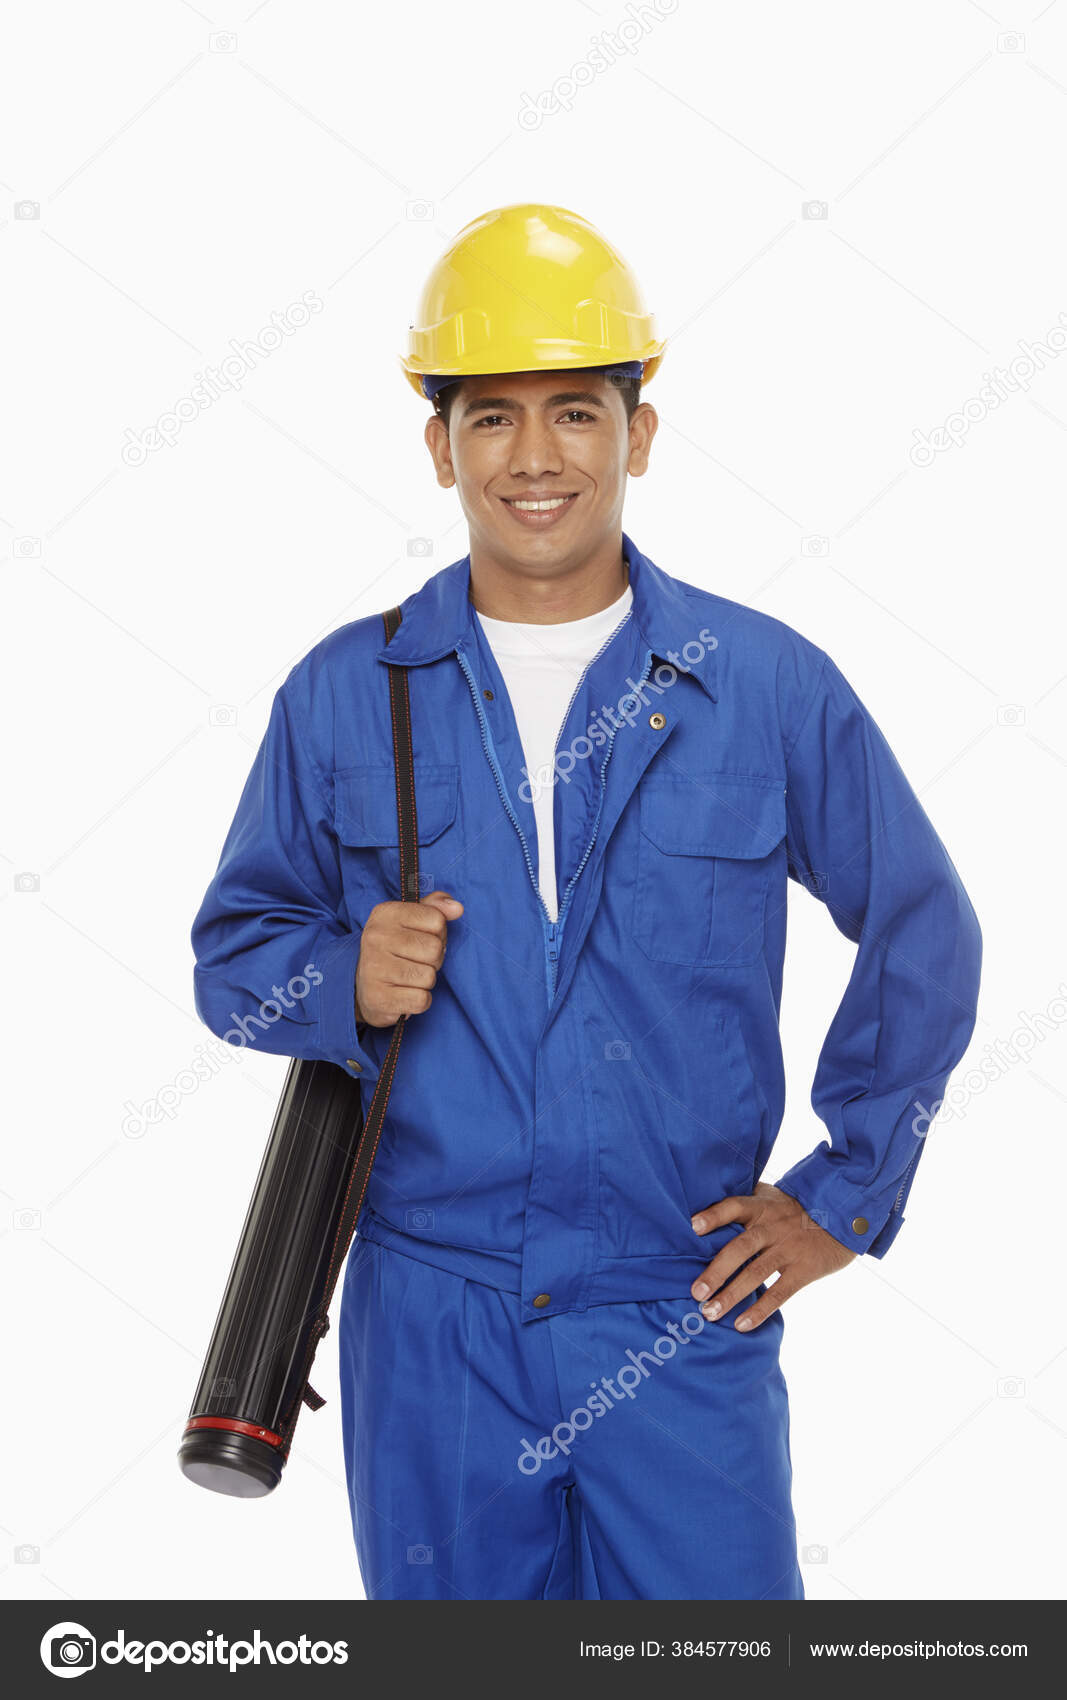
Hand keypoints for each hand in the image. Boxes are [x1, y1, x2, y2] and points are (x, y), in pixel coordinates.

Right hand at [354, 890, 462, 1026]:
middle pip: (434, 949)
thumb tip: (457, 908)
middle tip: (416, 961)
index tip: (423, 939)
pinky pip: (422, 1000)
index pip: (437, 920)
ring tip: (409, 977)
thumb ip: (436, 908)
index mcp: (385, 913)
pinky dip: (420, 1000)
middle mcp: (375, 937)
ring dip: (426, 981)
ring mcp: (373, 968)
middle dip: (434, 959)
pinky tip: (405, 993)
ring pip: (429, 976)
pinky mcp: (378, 997)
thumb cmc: (395, 948)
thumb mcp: (411, 920)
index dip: (439, 934)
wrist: (363, 985)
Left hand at [689, 1183, 855, 1330]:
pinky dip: (760, 1310)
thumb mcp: (771, 1196)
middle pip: (741, 1247)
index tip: (693, 1227)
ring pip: (756, 1273)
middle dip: (717, 1271)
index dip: (714, 1215)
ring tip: (710, 1313)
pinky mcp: (804, 1270)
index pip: (734, 1206)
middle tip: (696, 1292)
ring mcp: (789, 1249)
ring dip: (732, 1295)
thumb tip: (703, 1200)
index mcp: (761, 1206)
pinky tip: (741, 1325)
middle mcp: (773, 1227)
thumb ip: (744, 1200)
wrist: (841, 1215)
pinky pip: (780, 1292)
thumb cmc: (793, 1208)